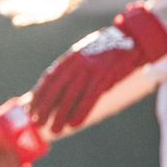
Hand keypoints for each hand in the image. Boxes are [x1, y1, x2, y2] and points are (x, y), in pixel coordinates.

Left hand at [28, 3, 166, 133]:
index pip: (50, 77)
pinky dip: (81, 111)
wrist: (135, 37)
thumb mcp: (88, 54)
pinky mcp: (106, 75)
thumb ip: (76, 68)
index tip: (31, 107)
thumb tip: (64, 88)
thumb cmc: (111, 49)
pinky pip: (91, 97)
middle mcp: (78, 62)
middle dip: (44, 106)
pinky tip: (74, 124)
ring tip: (54, 130)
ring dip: (60, 114)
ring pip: (71, 94)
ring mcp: (92, 68)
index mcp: (71, 57)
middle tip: (36, 122)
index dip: (39, 94)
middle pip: (56, 87)